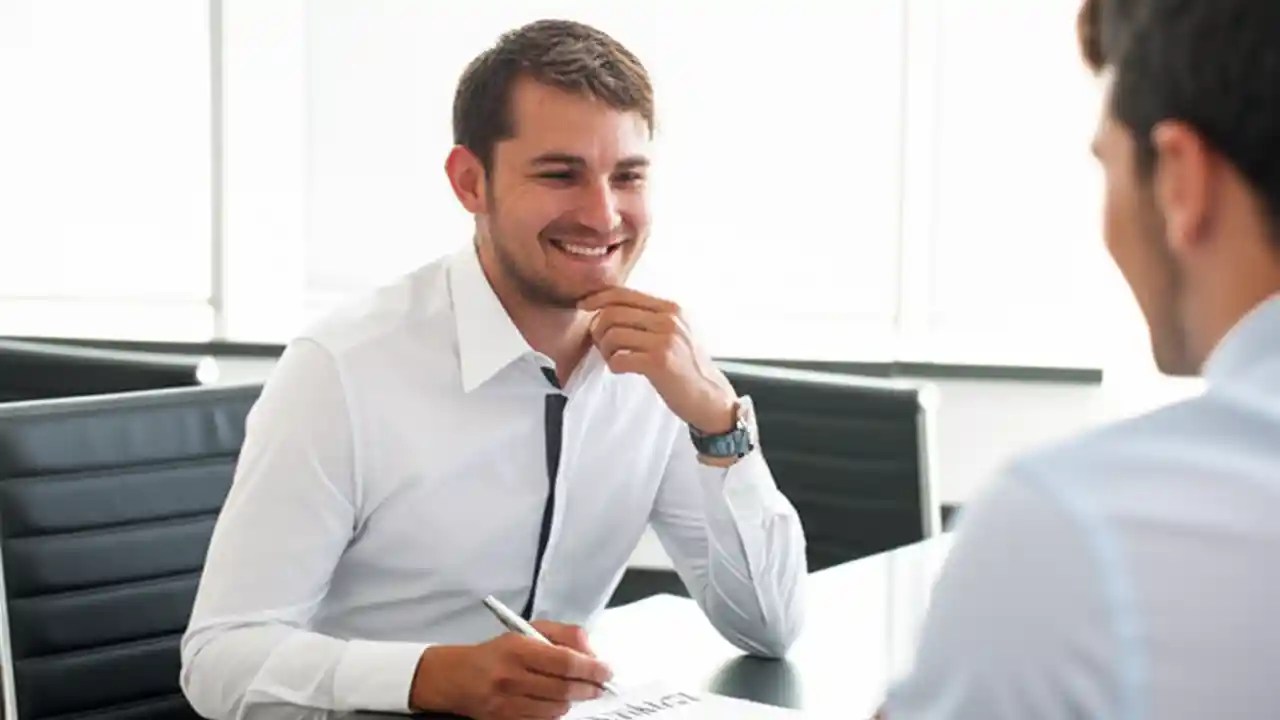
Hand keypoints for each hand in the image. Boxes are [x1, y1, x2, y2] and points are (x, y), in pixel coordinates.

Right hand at [409, 621, 611, 719]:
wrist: (456, 677)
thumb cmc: (497, 652)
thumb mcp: (527, 631)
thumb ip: (562, 635)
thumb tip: (590, 652)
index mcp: (518, 648)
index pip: (565, 662)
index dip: (592, 668)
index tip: (606, 670)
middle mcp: (512, 677)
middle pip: (564, 688)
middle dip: (589, 687)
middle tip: (601, 685)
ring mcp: (508, 703)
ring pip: (557, 707)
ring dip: (574, 700)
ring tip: (579, 691)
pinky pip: (543, 719)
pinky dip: (556, 710)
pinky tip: (557, 701)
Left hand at [579, 288, 737, 433]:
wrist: (710, 398)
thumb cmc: (687, 368)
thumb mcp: (675, 332)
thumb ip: (649, 318)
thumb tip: (609, 307)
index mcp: (671, 308)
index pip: (624, 293)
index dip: (598, 297)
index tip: (583, 306)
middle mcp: (669, 319)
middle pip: (613, 312)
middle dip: (598, 329)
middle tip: (602, 346)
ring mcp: (665, 340)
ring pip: (612, 335)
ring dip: (605, 350)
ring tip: (614, 359)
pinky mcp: (659, 362)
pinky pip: (618, 358)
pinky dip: (613, 365)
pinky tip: (622, 369)